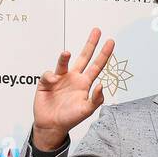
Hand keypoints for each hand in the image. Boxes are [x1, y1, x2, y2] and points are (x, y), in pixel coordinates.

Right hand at [31, 28, 114, 150]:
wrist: (51, 125)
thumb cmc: (70, 118)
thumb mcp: (86, 110)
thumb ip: (96, 99)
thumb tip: (101, 85)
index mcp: (84, 83)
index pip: (96, 66)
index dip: (104, 54)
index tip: (110, 41)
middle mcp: (73, 78)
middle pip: (84, 57)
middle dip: (91, 44)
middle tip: (97, 30)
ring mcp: (60, 78)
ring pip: (63, 62)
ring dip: (64, 58)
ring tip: (66, 54)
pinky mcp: (47, 82)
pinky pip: (48, 75)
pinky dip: (50, 77)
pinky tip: (52, 83)